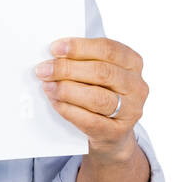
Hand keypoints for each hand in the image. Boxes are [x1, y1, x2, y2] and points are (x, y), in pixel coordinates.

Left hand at [34, 36, 148, 162]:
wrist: (112, 133)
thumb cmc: (101, 93)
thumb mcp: (98, 73)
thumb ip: (83, 61)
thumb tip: (54, 55)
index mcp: (133, 63)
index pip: (108, 49)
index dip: (80, 47)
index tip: (55, 48)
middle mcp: (136, 86)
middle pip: (101, 72)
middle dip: (68, 69)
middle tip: (44, 69)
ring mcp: (130, 111)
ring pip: (97, 97)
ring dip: (67, 90)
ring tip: (47, 86)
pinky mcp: (117, 132)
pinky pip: (90, 120)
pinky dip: (69, 109)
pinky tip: (55, 102)